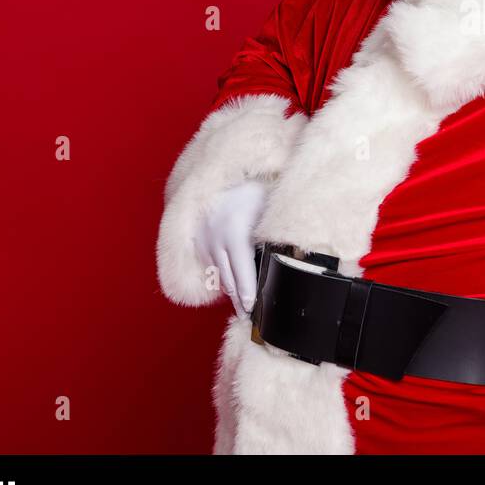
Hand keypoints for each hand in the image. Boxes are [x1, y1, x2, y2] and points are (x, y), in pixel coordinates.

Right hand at [194, 178, 267, 318]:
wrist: (227, 168)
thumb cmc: (255, 187)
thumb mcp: (268, 210)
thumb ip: (272, 237)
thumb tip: (286, 261)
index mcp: (235, 234)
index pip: (243, 275)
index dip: (249, 296)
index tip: (254, 311)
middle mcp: (215, 239)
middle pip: (228, 280)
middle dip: (240, 300)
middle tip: (250, 316)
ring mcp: (204, 239)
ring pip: (217, 274)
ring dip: (229, 290)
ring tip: (241, 306)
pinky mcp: (198, 237)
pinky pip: (208, 264)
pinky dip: (218, 276)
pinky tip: (228, 286)